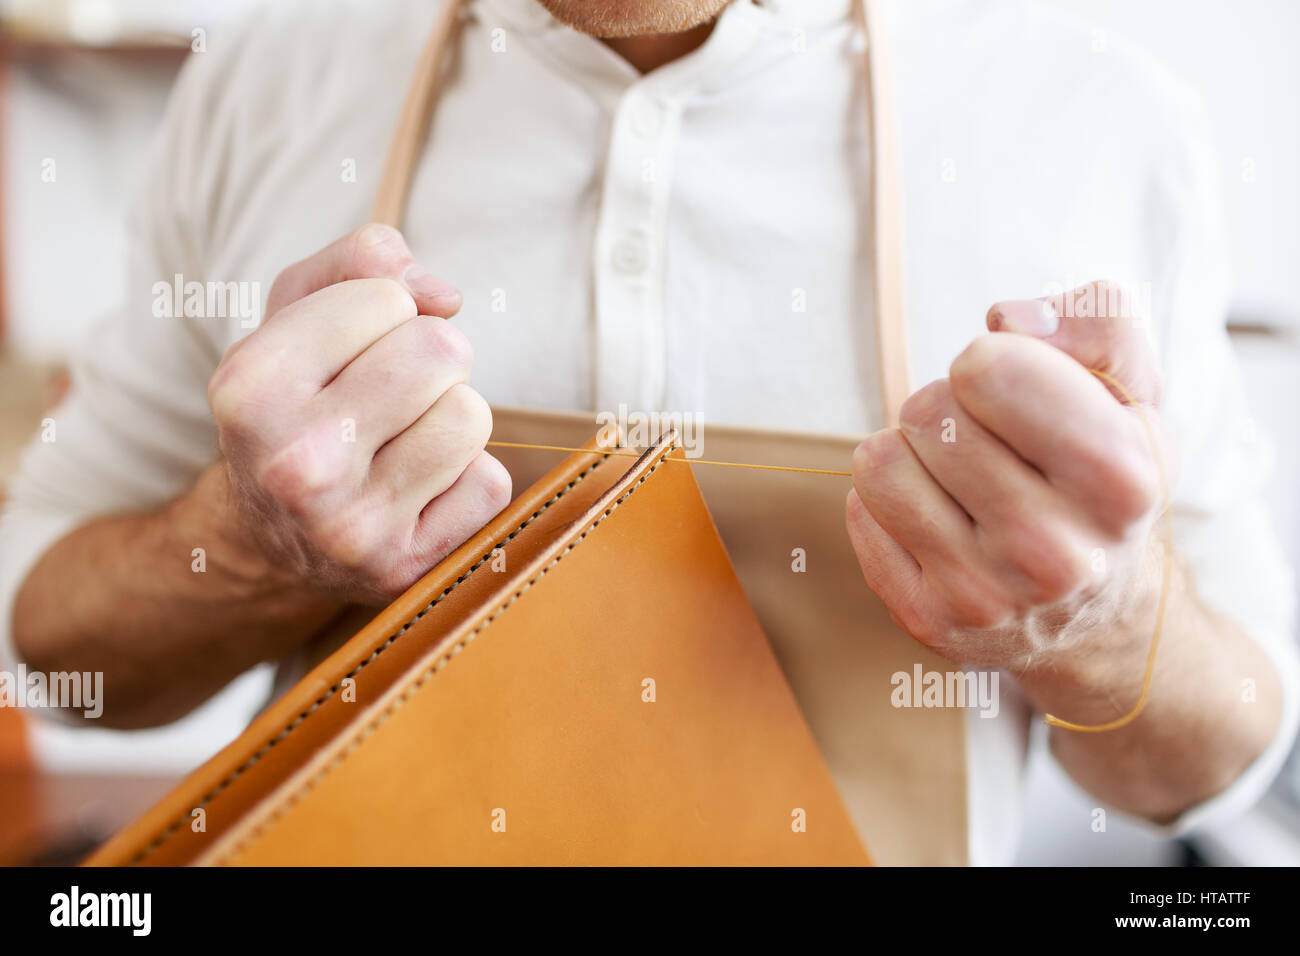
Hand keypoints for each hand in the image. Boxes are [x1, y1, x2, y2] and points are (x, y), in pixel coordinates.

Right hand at [208, 223, 510, 603]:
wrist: (272, 538)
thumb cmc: (297, 401)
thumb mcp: (295, 313)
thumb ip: (361, 260)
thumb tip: (445, 296)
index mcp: (251, 387)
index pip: (388, 297)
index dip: (385, 312)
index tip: (351, 350)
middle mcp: (295, 462)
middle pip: (441, 352)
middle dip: (431, 358)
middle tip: (393, 393)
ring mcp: (349, 525)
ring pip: (471, 416)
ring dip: (451, 418)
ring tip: (403, 440)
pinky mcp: (402, 569)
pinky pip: (489, 484)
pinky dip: (466, 480)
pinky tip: (417, 492)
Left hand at [846, 281, 1171, 674]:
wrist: (1096, 613)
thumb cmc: (1099, 480)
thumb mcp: (1131, 394)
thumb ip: (1098, 323)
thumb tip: (1011, 319)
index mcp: (1119, 480)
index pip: (986, 369)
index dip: (990, 361)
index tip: (1013, 391)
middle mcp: (1056, 552)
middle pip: (926, 409)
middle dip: (947, 406)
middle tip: (987, 443)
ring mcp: (987, 595)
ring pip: (881, 461)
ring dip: (909, 452)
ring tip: (957, 477)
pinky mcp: (928, 620)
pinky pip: (860, 512)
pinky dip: (886, 503)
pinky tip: (937, 522)